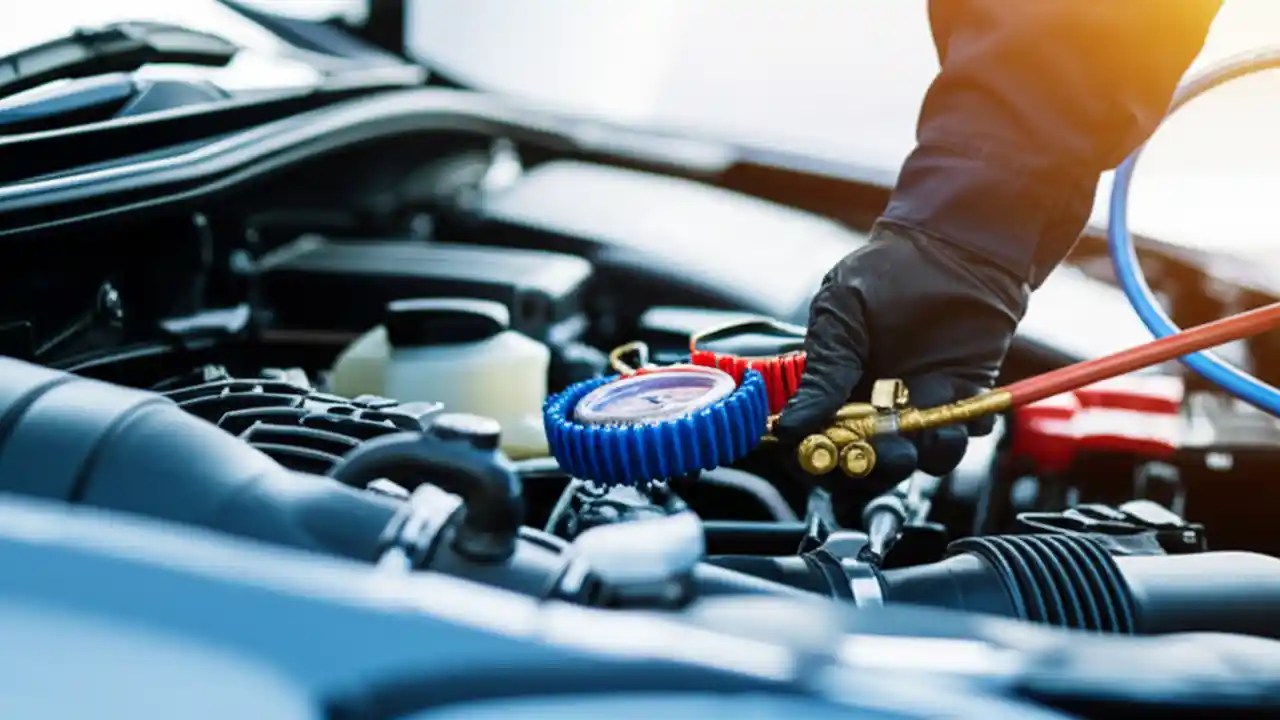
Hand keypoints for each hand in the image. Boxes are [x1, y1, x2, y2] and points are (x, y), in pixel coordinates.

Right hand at [775, 222, 1028, 491]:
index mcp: (836, 388)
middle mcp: (876, 405)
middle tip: (887, 451)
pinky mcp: (963, 399)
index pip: (817, 441)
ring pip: (919, 459)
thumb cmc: (886, 271)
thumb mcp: (840, 313)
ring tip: (929, 421)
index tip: (822, 455)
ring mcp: (919, 406)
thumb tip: (790, 426)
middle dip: (876, 467)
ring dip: (923, 452)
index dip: (815, 457)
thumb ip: (822, 372)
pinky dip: (962, 426)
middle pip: (867, 465)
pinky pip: (964, 434)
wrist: (954, 246)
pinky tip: (956, 393)